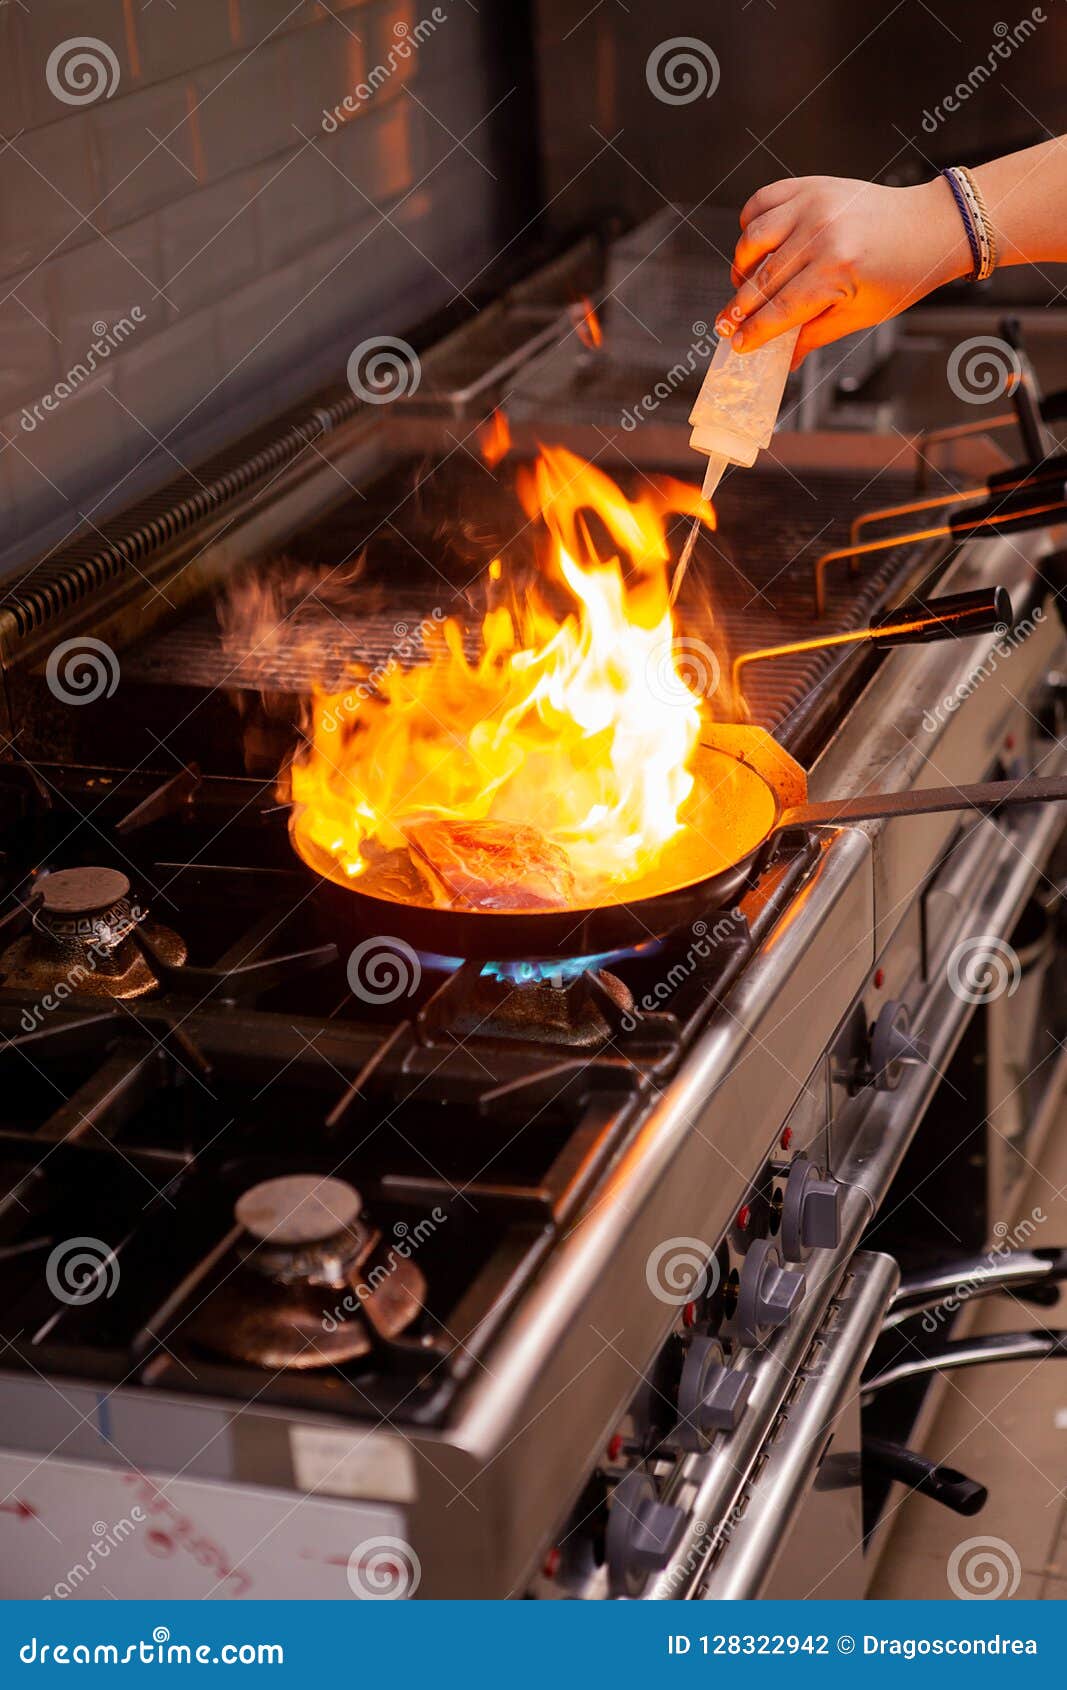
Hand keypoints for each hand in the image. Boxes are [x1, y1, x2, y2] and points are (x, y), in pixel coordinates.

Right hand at [716, 176, 972, 366]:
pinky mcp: (811, 185)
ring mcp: (814, 204)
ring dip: (741, 267)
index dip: (754, 332)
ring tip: (744, 285)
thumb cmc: (901, 275)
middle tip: (726, 324)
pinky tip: (755, 245)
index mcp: (838, 271)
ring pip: (753, 240)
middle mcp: (822, 234)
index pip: (780, 310)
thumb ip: (815, 335)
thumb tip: (782, 362)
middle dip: (739, 307)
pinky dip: (750, 224)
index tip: (737, 345)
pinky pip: (762, 202)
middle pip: (762, 280)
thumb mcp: (860, 314)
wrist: (929, 226)